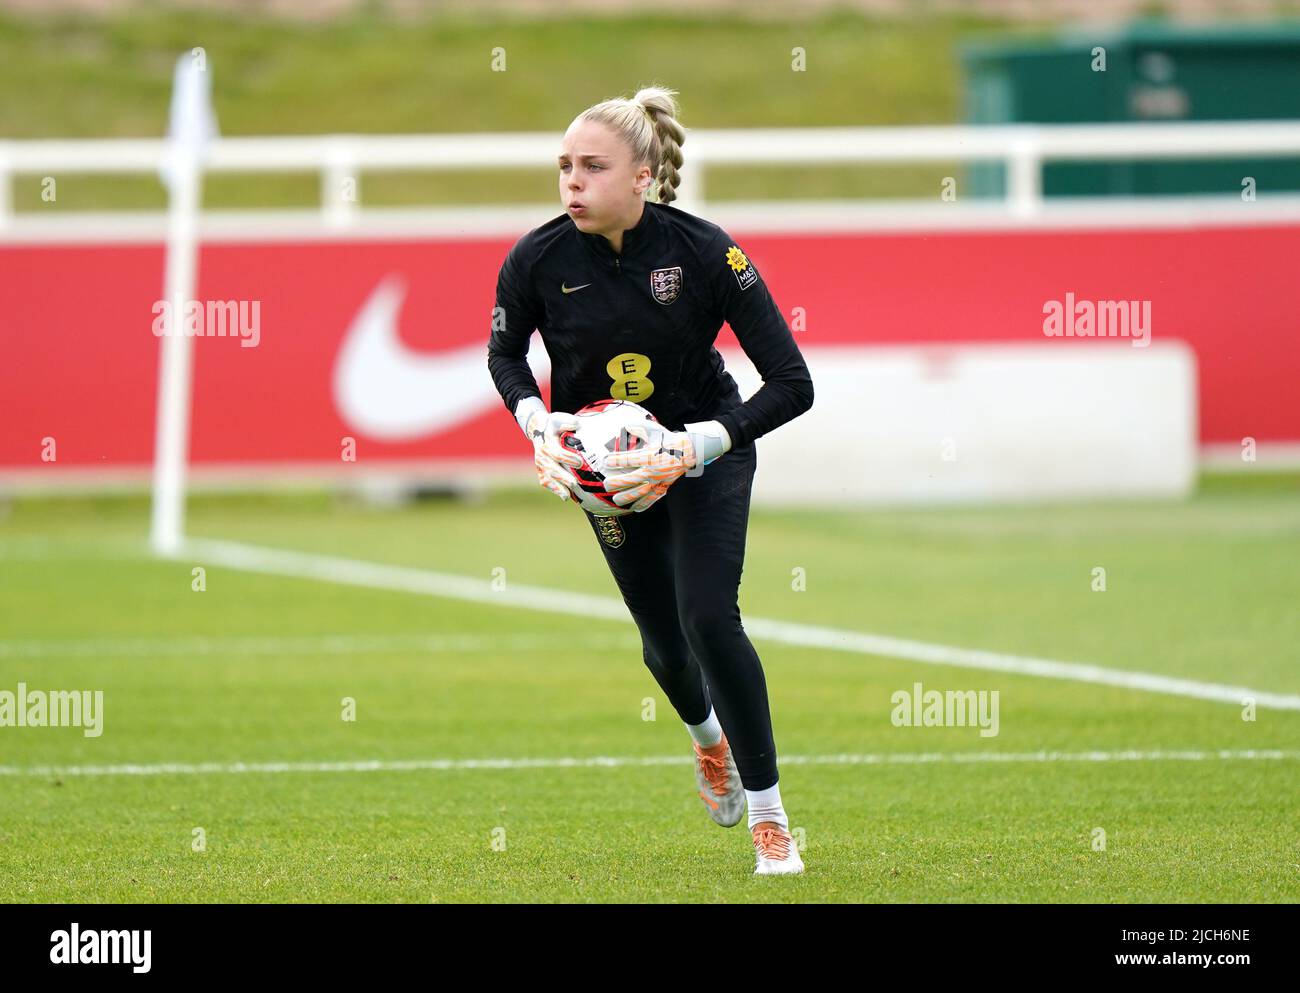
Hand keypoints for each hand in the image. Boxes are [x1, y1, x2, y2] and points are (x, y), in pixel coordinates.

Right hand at [525, 408, 583, 502]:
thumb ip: (567, 421)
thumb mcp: (558, 419)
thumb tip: (577, 424)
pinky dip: (554, 490)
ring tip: (567, 496)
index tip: (579, 462)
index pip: (556, 453)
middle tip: (575, 483)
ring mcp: (540, 464)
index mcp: (547, 443)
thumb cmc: (553, 424)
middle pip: (552, 469)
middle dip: (563, 477)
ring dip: (558, 488)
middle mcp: (542, 455)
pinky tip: (565, 497)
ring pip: (547, 478)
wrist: (537, 428)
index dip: (567, 458)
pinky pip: (545, 482)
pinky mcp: (540, 471)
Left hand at [601, 420, 730, 511]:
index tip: (604, 461)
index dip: (615, 461)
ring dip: (627, 498)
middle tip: (606, 484)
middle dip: (617, 483)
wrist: (689, 450)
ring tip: (616, 501)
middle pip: (631, 479)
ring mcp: (659, 480)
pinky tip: (635, 509)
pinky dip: (644, 505)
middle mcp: (653, 470)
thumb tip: (623, 426)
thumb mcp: (653, 431)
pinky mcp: (664, 486)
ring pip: (640, 493)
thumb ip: (637, 429)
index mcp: (650, 455)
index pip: (628, 459)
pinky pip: (653, 498)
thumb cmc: (668, 439)